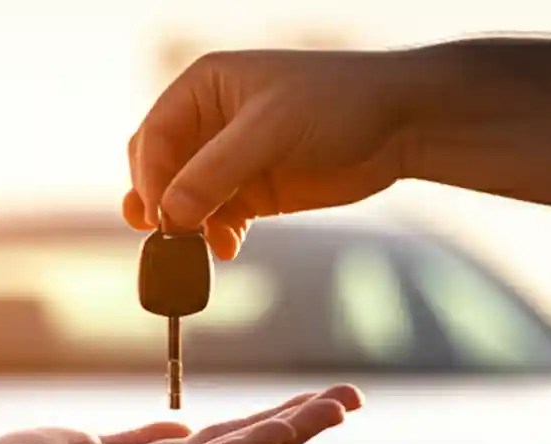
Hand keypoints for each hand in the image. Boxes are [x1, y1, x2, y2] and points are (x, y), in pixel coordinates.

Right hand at [124, 50, 413, 258]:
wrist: (401, 124)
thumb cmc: (338, 103)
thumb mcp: (271, 130)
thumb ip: (215, 171)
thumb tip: (167, 215)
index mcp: (204, 87)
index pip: (154, 135)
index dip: (149, 176)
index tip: (157, 215)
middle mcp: (210, 121)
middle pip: (161, 169)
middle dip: (161, 203)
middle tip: (166, 237)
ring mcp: (231, 159)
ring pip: (186, 200)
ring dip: (188, 227)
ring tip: (199, 248)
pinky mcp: (253, 191)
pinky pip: (217, 219)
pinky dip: (215, 236)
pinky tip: (228, 248)